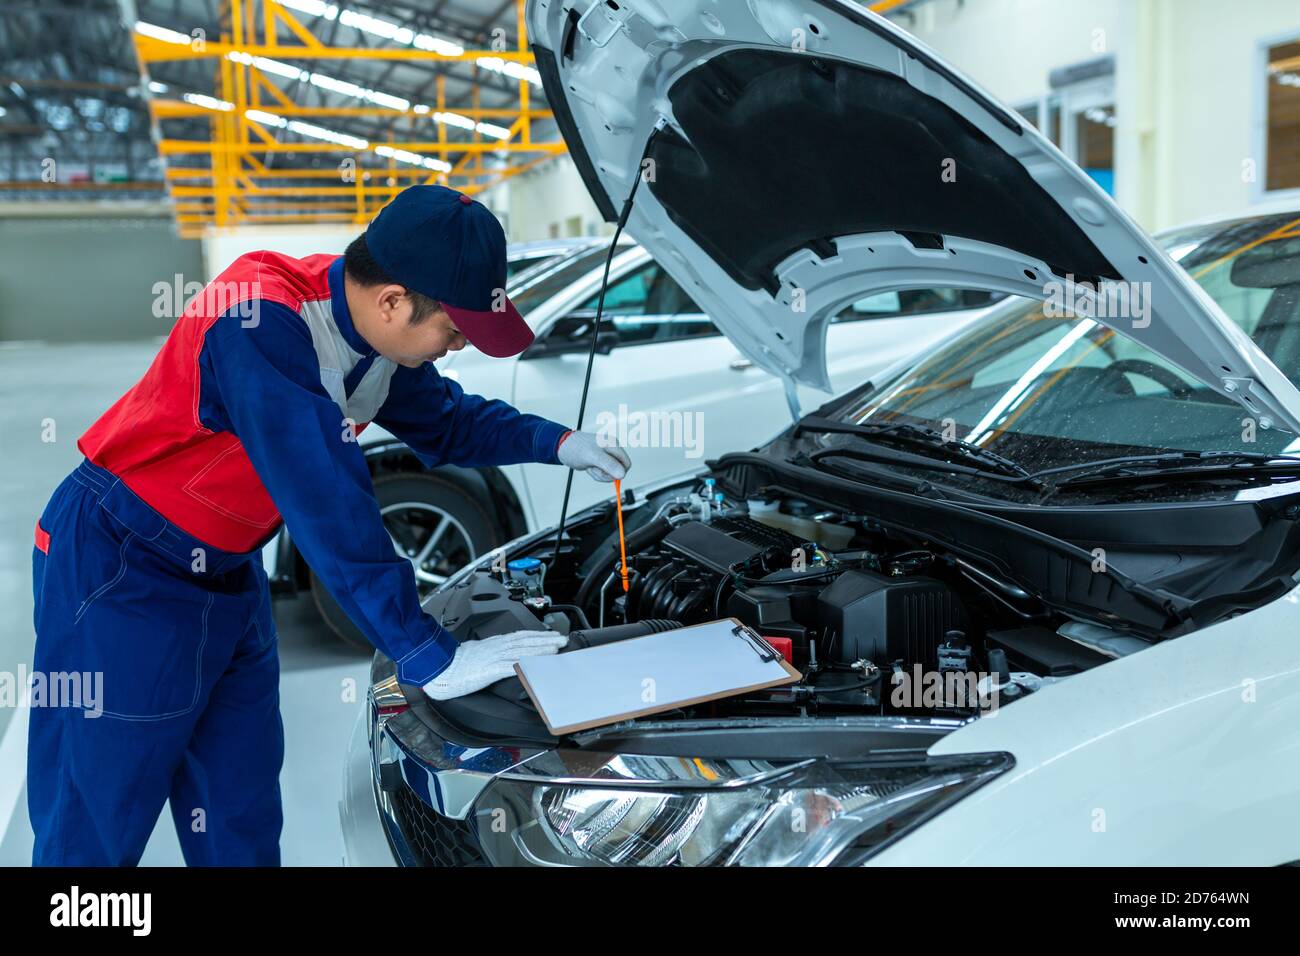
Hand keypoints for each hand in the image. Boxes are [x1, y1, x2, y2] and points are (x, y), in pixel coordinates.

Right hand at [422, 630, 568, 699]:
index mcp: (493, 643)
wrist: (438, 668)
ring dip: (542, 648)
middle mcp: (496, 646)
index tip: (551, 635)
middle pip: (526, 640)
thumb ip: (487, 652)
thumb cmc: (452, 663)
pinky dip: (527, 663)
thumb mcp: (473, 653)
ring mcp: (494, 656)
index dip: (538, 635)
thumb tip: (497, 655)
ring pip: (523, 650)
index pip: (520, 636)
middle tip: (562, 639)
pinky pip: (513, 665)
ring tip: (557, 648)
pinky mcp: (490, 669)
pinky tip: (537, 664)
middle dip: (546, 640)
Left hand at [557, 431, 630, 481]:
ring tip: (590, 466)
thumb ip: (608, 465)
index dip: (618, 472)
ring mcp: (606, 456)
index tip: (605, 471)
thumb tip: (622, 474)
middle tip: (594, 467)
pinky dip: (596, 474)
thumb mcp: (592, 457)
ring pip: (611, 474)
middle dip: (606, 474)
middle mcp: (612, 450)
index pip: (626, 464)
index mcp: (614, 445)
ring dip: (599, 474)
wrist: (562, 447)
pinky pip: (603, 473)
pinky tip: (588, 467)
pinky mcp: (600, 462)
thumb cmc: (575, 448)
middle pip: (619, 470)